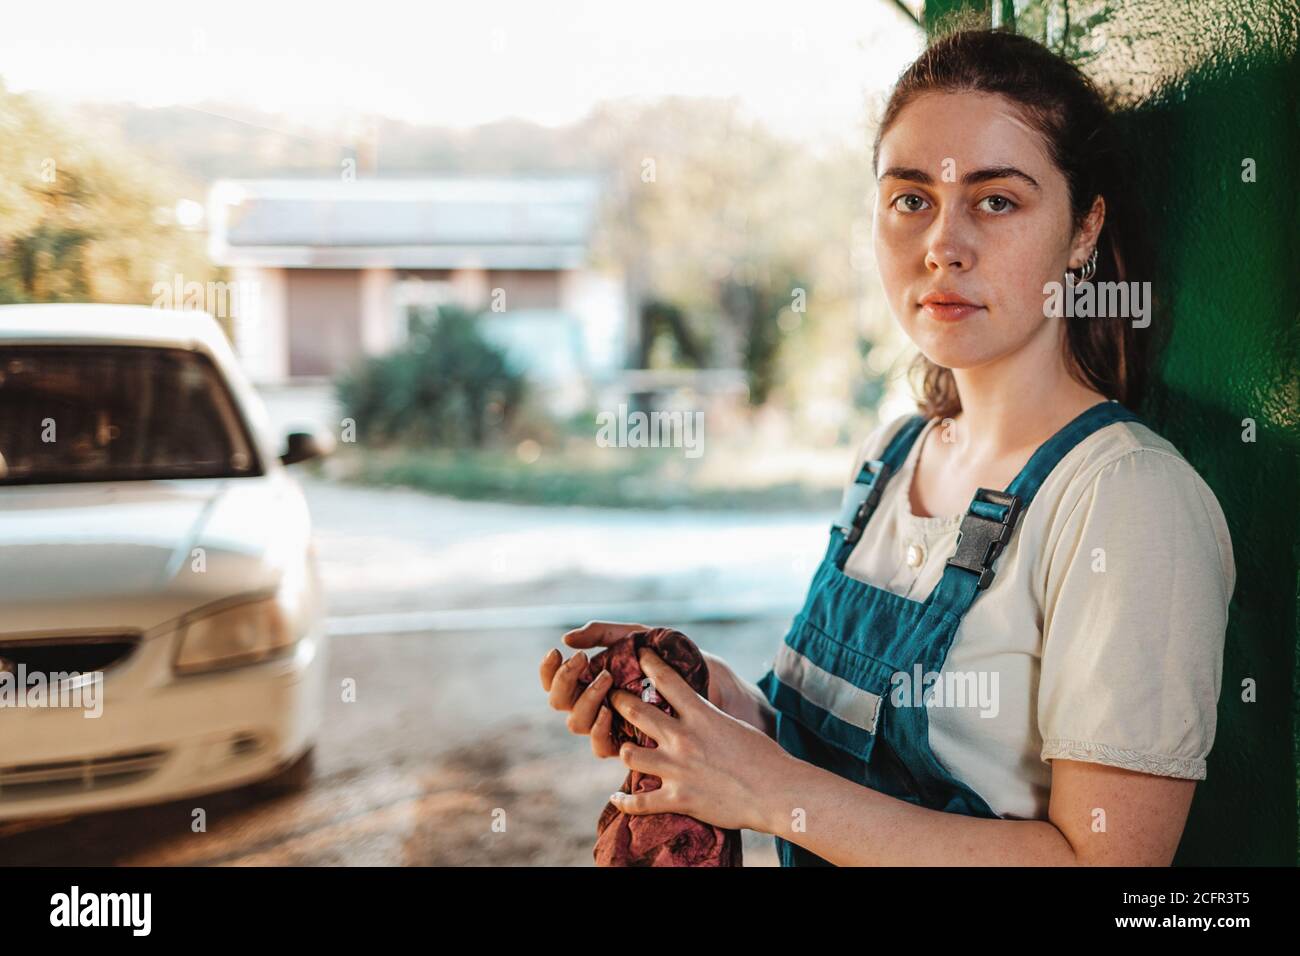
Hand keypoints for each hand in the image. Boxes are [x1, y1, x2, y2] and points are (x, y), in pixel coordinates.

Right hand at [540, 620, 732, 757]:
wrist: (714, 680)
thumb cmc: (676, 656)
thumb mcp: (641, 637)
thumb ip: (606, 633)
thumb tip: (567, 637)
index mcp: (595, 678)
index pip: (558, 679)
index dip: (549, 669)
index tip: (557, 650)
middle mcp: (598, 703)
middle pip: (559, 702)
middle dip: (565, 681)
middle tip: (582, 662)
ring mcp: (612, 725)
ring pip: (576, 723)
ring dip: (586, 698)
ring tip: (606, 678)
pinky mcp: (629, 744)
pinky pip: (600, 746)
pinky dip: (599, 728)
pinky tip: (609, 711)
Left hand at [606, 646, 789, 832]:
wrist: (777, 792)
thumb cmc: (764, 757)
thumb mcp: (734, 726)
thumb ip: (709, 717)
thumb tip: (698, 707)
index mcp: (701, 715)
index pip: (667, 679)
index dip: (649, 662)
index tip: (638, 653)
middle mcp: (683, 738)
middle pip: (636, 711)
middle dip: (619, 701)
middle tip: (611, 696)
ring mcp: (677, 769)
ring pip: (629, 754)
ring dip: (624, 751)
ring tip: (623, 750)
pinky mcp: (678, 799)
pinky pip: (639, 802)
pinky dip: (624, 801)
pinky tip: (616, 798)